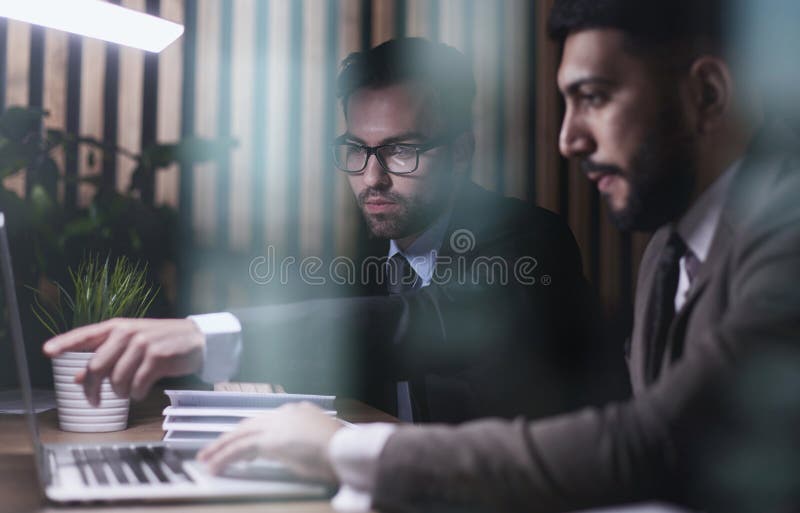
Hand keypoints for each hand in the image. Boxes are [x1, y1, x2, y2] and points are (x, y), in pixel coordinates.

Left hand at [43, 318, 204, 404]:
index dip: (64, 343)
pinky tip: (141, 391)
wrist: (197, 339)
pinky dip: (137, 394)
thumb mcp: (131, 346)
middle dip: (92, 389)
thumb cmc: (162, 342)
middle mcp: (127, 333)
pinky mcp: (157, 357)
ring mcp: (143, 344)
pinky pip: (137, 385)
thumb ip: (105, 358)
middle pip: (96, 367)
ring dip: (120, 393)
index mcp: (117, 327)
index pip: (85, 334)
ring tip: (127, 392)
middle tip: (95, 401)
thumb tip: (77, 377)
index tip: (47, 351)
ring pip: (116, 380)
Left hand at [197, 402, 343, 482]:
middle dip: (228, 438)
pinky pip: (239, 449)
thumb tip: (295, 451)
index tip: (239, 445)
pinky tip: (215, 466)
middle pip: (248, 425)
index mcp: (298, 411)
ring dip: (220, 448)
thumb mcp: (321, 441)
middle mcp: (284, 414)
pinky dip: (224, 457)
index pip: (265, 421)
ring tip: (206, 459)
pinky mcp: (269, 441)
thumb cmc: (340, 450)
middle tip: (212, 449)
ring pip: (239, 435)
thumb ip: (305, 441)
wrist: (346, 449)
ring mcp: (276, 425)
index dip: (249, 433)